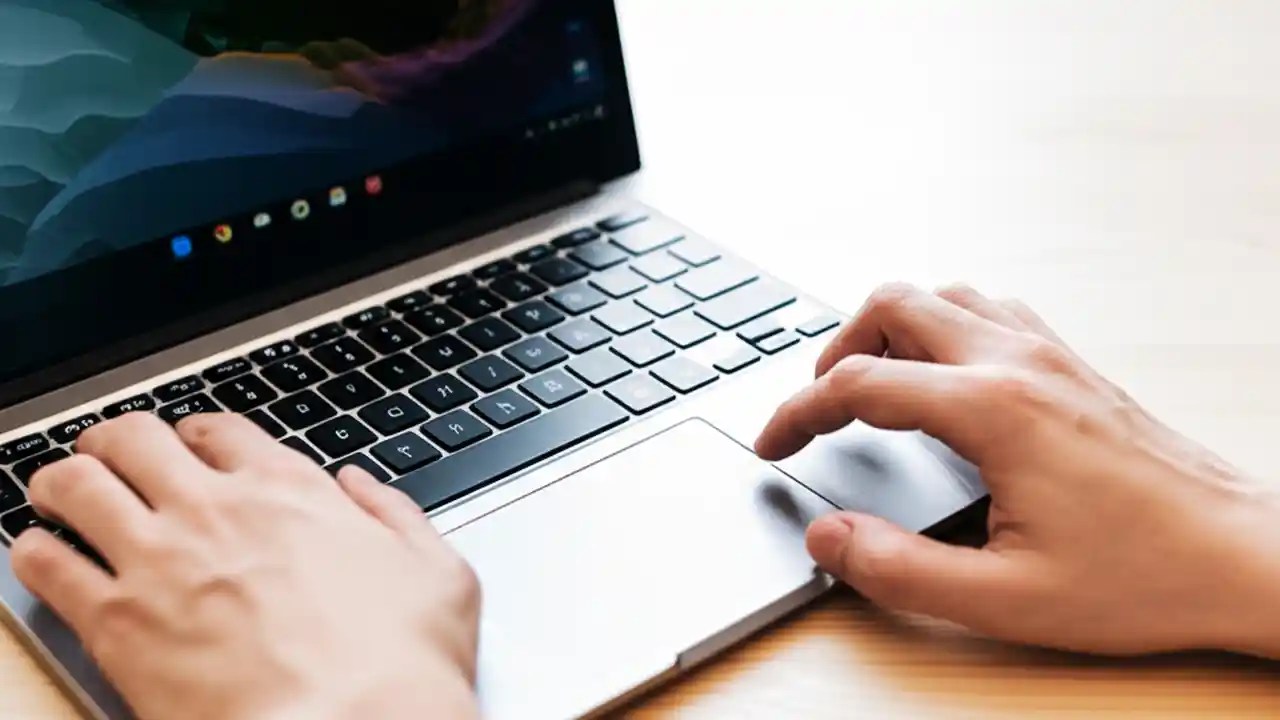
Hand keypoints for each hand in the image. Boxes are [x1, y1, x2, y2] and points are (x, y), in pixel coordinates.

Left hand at [9, 414, 480, 719]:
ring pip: (74, 483)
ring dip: (61, 481)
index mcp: (289, 490)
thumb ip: (397, 514)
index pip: (218, 430)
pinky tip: (40, 557)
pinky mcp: (114, 622)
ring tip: (57, 493)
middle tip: (108, 458)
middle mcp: (215, 508)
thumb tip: (362, 485)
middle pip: (132, 438)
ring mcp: (158, 558)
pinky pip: (42, 564)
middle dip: (114, 442)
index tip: (188, 449)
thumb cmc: (400, 664)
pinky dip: (32, 552)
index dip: (194, 434)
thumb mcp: (439, 573)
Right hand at [756, 283, 1279, 657]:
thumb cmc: (1142, 575)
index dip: (798, 413)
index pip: (862, 385)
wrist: (1242, 556)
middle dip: (836, 350)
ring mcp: (1050, 355)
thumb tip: (828, 538)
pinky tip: (943, 372)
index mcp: (993, 410)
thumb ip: (899, 570)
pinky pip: (989, 309)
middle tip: (817, 407)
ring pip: (944, 295)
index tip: (774, 442)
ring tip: (868, 382)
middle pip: (895, 305)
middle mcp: (1017, 363)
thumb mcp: (1005, 599)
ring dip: (890, 327)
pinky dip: (942, 324)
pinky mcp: (1072, 365)